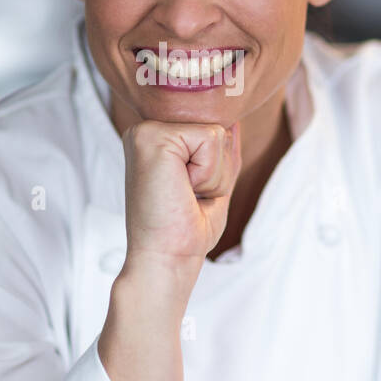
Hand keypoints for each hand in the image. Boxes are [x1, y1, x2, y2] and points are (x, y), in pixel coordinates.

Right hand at [122, 120, 241, 264]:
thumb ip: (222, 153)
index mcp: (156, 141)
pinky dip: (208, 172)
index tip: (188, 194)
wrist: (167, 258)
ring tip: (184, 194)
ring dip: (213, 173)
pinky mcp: (152, 137)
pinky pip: (210, 138)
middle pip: (216, 128)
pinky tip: (181, 189)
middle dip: (217, 169)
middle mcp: (146, 130)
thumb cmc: (186, 230)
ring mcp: (146, 131)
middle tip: (187, 196)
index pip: (211, 131)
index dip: (215, 168)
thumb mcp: (213, 184)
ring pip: (216, 132)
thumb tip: (234, 122)